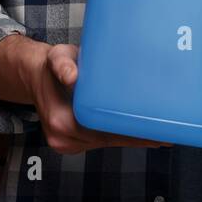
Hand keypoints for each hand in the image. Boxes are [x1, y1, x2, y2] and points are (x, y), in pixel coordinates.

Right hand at [25, 42, 174, 155]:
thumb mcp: (57, 57)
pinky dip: (117, 137)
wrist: (36, 75)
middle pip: (106, 140)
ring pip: (104, 143)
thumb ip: (63, 65)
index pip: (101, 131)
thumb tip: (71, 77)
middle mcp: (62, 137)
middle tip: (165, 133)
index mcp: (60, 120)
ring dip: (128, 139)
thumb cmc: (52, 65)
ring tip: (157, 133)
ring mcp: (65, 143)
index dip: (127, 132)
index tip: (151, 130)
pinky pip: (98, 142)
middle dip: (135, 137)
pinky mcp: (71, 143)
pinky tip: (136, 132)